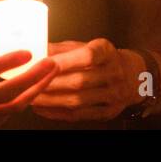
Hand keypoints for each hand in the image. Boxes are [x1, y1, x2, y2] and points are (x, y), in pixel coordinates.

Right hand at [0, 49, 57, 128]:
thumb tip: (4, 43)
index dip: (8, 62)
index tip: (28, 51)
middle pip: (6, 93)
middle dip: (33, 77)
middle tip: (51, 62)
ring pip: (13, 106)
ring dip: (35, 89)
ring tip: (51, 73)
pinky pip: (10, 114)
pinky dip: (25, 100)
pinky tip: (36, 88)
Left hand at [31, 39, 146, 121]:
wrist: (132, 75)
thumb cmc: (101, 58)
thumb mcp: (85, 46)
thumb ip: (62, 49)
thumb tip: (36, 49)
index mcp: (107, 51)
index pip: (88, 56)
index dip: (65, 60)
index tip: (44, 62)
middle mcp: (114, 73)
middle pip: (79, 82)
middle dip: (50, 83)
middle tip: (28, 82)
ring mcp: (114, 95)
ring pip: (78, 101)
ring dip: (51, 100)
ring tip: (31, 96)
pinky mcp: (109, 112)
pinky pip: (80, 115)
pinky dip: (58, 113)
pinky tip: (42, 108)